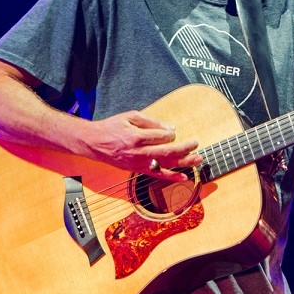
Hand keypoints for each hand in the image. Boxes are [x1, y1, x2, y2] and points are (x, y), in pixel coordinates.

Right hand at [80, 111, 198, 181]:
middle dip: (184, 148)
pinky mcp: (138, 170)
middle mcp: (138, 152)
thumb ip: (151, 122)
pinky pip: (157, 175)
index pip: (161, 136)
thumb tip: (171, 129)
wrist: (95, 143)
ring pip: (165, 165)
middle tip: (196, 143)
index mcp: (136, 137)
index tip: (172, 132)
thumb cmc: (113, 127)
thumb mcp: (130, 116)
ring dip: (184, 162)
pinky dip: (172, 177)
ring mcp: (138, 163)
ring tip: (198, 159)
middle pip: (167, 152)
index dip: (170, 134)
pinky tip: (185, 177)